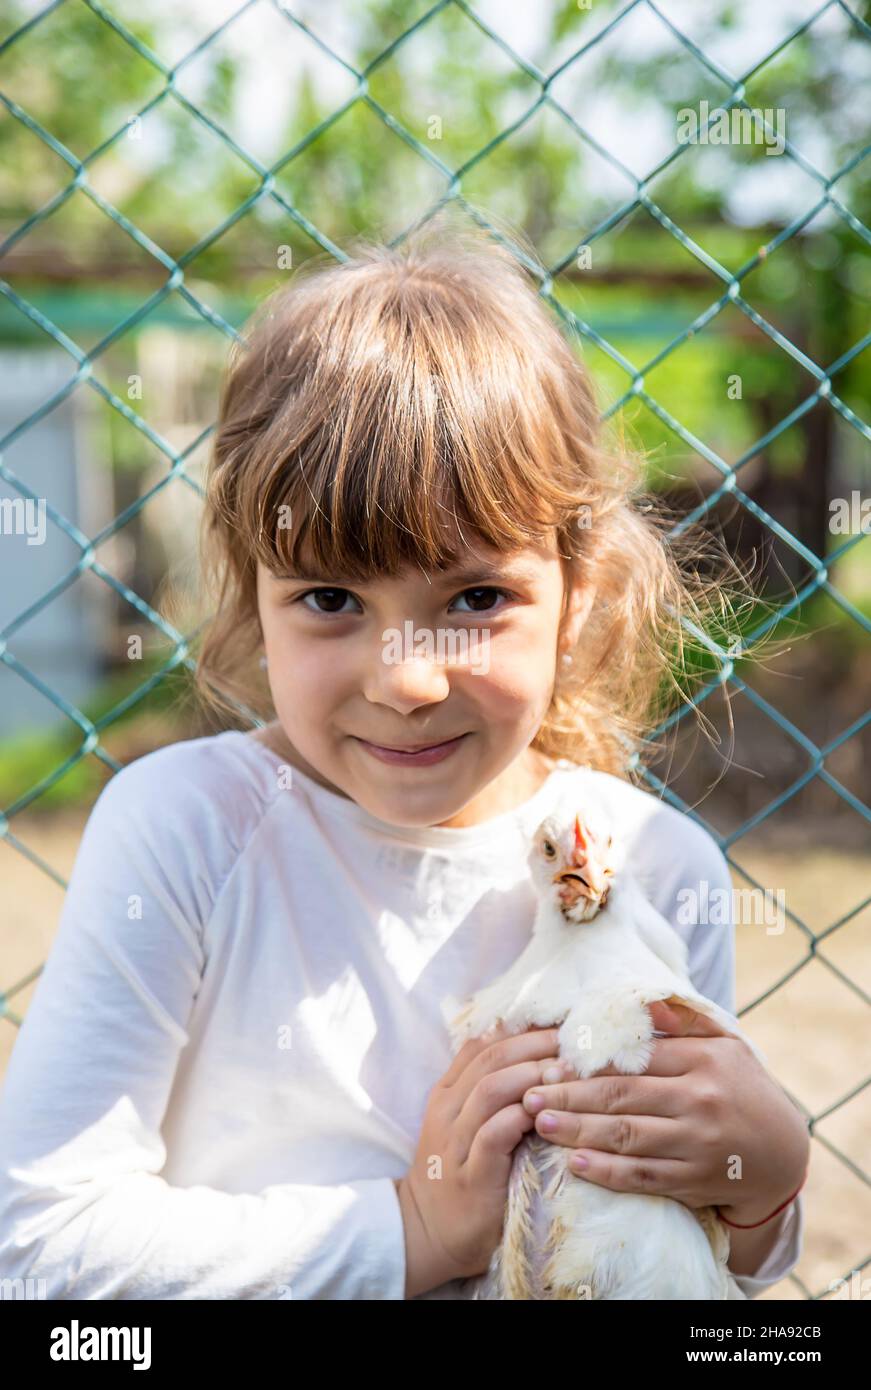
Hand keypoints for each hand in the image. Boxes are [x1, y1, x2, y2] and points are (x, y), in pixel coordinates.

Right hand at [395, 1023, 573, 1296]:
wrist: (427, 1232)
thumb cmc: (459, 1174)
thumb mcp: (465, 1125)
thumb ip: (489, 1092)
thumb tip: (533, 1057)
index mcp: (448, 1093)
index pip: (481, 1044)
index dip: (521, 1029)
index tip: (558, 1023)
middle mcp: (448, 1110)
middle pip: (490, 1058)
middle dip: (534, 1044)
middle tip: (572, 1040)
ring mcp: (457, 1141)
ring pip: (490, 1089)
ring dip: (531, 1074)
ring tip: (566, 1070)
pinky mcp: (472, 1175)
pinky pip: (494, 1134)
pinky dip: (521, 1118)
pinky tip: (547, 1113)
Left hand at [520, 1000, 809, 1221]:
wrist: (782, 1153)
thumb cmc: (742, 1088)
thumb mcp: (725, 1045)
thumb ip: (684, 1021)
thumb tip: (642, 1001)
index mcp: (704, 1060)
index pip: (635, 1060)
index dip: (588, 1064)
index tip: (548, 1064)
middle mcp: (701, 1101)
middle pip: (622, 1097)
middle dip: (570, 1097)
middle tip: (529, 1095)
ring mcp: (698, 1144)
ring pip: (627, 1137)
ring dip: (578, 1131)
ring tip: (539, 1123)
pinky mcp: (696, 1182)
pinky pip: (644, 1176)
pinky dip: (607, 1172)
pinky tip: (575, 1164)